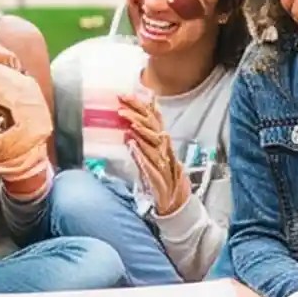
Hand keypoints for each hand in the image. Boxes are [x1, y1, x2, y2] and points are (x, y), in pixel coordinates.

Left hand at [120, 93, 187, 216]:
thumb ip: (142, 144)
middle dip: (137, 112)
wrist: (175, 201)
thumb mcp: (151, 158)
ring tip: (129, 122)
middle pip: (152, 126)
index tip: (123, 94)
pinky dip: (141, 154)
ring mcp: (162, 162)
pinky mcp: (159, 176)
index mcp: (161, 142)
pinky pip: (150, 163)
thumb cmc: (164, 178)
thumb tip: (126, 131)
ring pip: (153, 143)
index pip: (150, 118)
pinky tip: (132, 145)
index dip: (138, 105)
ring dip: (141, 132)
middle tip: (121, 103)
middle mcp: (163, 149)